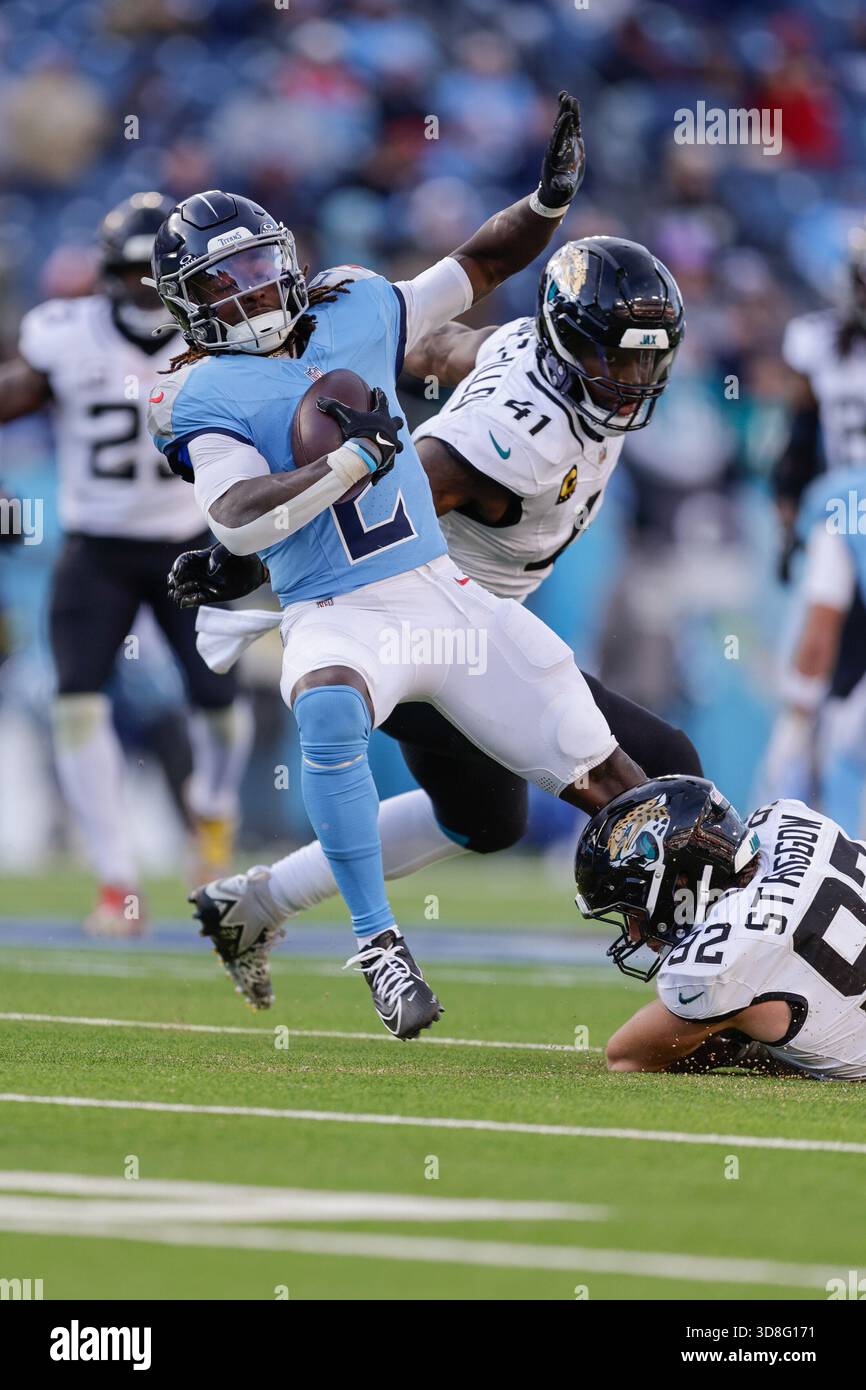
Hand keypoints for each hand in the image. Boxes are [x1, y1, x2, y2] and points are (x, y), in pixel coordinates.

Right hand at [167, 543, 267, 607]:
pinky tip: (183, 604)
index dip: (178, 566)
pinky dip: (189, 602)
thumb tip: (209, 570)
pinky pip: (196, 599)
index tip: (178, 573)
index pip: (184, 560)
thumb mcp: (233, 550)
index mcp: (202, 557)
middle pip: (180, 575)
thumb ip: (220, 555)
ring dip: (178, 593)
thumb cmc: (244, 555)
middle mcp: (200, 570)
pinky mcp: (211, 595)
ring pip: (185, 588)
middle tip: (174, 586)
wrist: (256, 571)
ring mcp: (204, 583)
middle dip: (174, 580)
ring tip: (175, 597)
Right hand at [317, 386, 402, 484]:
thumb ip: (333, 407)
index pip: (382, 401)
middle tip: (392, 420)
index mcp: (383, 417)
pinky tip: (378, 474)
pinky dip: (383, 468)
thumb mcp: (346, 418)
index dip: (379, 395)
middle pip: (398, 422)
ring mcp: (393, 447)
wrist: (369, 454)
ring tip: (392, 446)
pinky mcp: (390, 462)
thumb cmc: (361, 433)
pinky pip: (388, 465)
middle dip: (396, 421)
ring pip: (399, 445)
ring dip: (396, 445)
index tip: (377, 389)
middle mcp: (391, 431)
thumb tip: (319, 400)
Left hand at [534, 91, 584, 214]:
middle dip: (563, 112)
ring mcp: (565, 143)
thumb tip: (561, 184)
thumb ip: (561, 186)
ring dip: (566, 110)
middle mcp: (558, 147)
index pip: (559, 138)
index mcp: (555, 156)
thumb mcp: (561, 190)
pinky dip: (573, 115)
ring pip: (565, 123)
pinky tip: (573, 103)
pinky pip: (572, 126)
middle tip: (566, 97)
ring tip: (567, 95)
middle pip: (560, 126)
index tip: (567, 114)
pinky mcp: (571, 142)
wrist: (557, 190)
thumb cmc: (559, 192)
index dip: (563, 126)